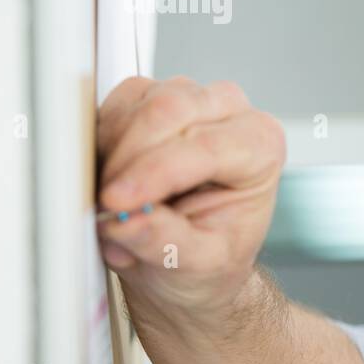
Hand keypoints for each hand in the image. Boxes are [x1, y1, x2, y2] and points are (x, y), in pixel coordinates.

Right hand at [95, 75, 285, 325]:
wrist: (193, 256)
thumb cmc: (209, 253)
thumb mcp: (198, 265)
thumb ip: (166, 244)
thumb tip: (126, 221)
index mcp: (262, 147)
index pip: (206, 146)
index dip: (155, 172)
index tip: (116, 203)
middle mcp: (233, 112)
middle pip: (170, 110)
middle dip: (128, 160)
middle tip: (104, 205)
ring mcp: (191, 98)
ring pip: (139, 104)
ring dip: (112, 153)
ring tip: (113, 203)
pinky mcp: (151, 97)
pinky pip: (114, 106)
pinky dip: (102, 142)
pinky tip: (111, 178)